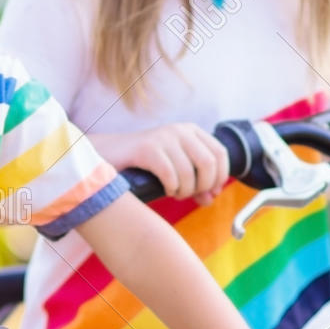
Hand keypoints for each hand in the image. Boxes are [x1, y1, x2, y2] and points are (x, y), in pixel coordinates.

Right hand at [94, 124, 229, 204]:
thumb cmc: (144, 165)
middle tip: (189, 194)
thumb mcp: (176, 171)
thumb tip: (212, 198)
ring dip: (185, 191)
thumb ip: (196, 184)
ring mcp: (163, 137)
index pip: (221, 153)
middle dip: (203, 186)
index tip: (209, 191)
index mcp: (191, 131)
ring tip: (175, 193)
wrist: (108, 155)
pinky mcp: (148, 148)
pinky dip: (171, 189)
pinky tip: (166, 189)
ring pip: (190, 173)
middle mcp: (180, 130)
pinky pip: (171, 176)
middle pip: (209, 163)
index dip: (219, 177)